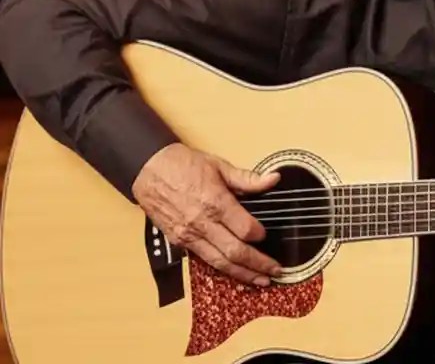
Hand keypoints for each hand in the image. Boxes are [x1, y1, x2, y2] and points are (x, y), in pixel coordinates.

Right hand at [132, 142, 282, 285]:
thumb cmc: (182, 165)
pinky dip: (223, 268)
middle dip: (258, 264)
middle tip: (276, 271)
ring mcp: (189, 235)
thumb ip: (248, 178)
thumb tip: (274, 179)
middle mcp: (202, 223)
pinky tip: (236, 272)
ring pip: (220, 262)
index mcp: (214, 202)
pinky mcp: (179, 242)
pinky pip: (204, 260)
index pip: (244, 229)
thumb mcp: (219, 166)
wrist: (148, 170)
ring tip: (261, 280)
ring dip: (243, 273)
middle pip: (235, 251)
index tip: (267, 235)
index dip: (259, 234)